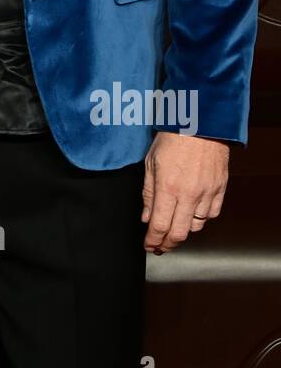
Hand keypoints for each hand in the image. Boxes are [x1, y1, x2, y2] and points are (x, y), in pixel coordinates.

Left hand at [142, 133, 229, 253]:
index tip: (148, 246)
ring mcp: (207, 192)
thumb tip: (147, 217)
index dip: (153, 241)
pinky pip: (212, 213)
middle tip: (160, 246)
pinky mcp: (220, 188)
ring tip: (174, 228)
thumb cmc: (173, 137)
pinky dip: (201, 218)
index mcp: (168, 187)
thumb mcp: (150, 162)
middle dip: (168, 244)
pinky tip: (193, 214)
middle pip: (179, 233)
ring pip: (197, 226)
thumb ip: (148, 193)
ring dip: (184, 230)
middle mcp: (189, 194)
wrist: (201, 122)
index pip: (159, 226)